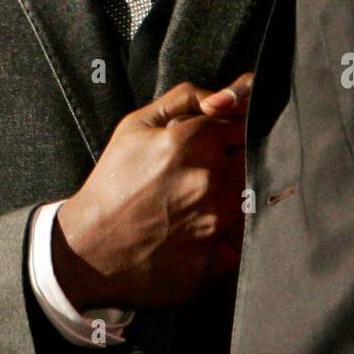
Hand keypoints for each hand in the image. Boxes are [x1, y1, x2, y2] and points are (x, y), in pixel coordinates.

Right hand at [53, 73, 253, 310]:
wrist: (89, 249)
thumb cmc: (115, 183)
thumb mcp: (137, 125)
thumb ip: (186, 97)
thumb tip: (229, 93)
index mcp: (194, 140)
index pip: (252, 122)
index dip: (246, 130)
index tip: (233, 141)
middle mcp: (212, 178)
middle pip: (264, 158)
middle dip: (252, 160)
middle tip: (227, 171)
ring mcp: (220, 222)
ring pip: (263, 198)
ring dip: (250, 197)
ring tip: (217, 202)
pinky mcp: (221, 260)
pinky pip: (255, 240)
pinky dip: (245, 234)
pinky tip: (217, 233)